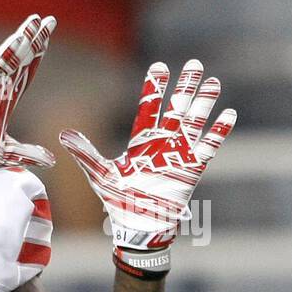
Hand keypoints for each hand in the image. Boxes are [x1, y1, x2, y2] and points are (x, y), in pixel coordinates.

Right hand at [0, 14, 55, 181]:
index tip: (47, 38)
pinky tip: (19, 39)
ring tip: (36, 21)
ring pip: (10, 57)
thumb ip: (29, 153)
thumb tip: (49, 160)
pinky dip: (6, 53)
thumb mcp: (8, 154)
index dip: (36, 55)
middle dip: (35, 39)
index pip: (25, 72)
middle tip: (50, 20)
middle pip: (21, 59)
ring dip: (23, 39)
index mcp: (5, 99)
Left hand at [59, 59, 234, 271]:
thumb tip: (63, 135)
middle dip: (185, 87)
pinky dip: (217, 132)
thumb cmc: (118, 201)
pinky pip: (207, 148)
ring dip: (203, 103)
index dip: (154, 88)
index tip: (160, 67)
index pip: (149, 108)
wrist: (137, 226)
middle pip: (176, 109)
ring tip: (213, 82)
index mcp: (140, 142)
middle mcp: (162, 144)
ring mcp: (178, 155)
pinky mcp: (191, 170)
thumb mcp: (99, 174)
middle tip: (195, 64)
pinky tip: (228, 114)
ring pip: (193, 123)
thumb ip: (85, 153)